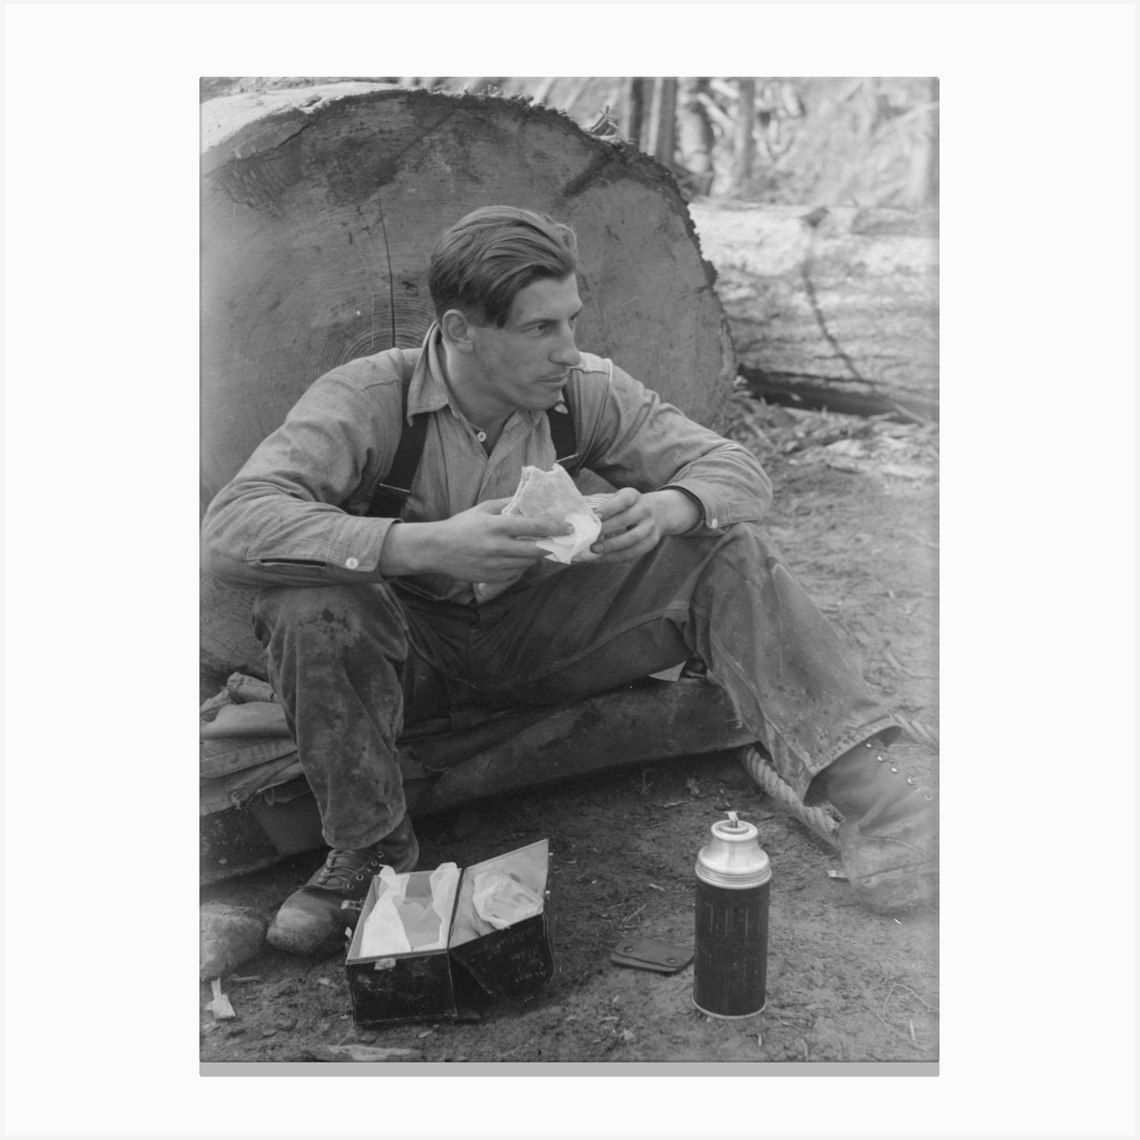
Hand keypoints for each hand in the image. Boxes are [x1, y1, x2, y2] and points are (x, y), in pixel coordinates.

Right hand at [383, 498, 573, 582]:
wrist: (437, 549)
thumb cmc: (461, 526)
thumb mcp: (483, 508)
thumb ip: (506, 504)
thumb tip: (528, 498)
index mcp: (496, 527)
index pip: (534, 527)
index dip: (555, 527)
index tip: (569, 527)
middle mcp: (498, 548)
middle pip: (537, 550)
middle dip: (552, 545)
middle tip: (561, 541)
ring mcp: (496, 566)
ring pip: (528, 563)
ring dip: (535, 555)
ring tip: (536, 546)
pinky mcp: (493, 578)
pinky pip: (516, 573)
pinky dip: (521, 565)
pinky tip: (517, 557)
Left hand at [589, 488, 699, 562]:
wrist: (657, 513)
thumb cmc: (626, 507)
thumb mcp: (615, 499)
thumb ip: (597, 503)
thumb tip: (574, 510)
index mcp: (633, 496)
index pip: (622, 500)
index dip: (608, 509)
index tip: (595, 517)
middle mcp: (644, 509)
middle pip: (625, 520)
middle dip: (606, 530)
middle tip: (589, 538)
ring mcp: (650, 526)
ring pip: (632, 539)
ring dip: (612, 546)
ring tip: (594, 550)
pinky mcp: (652, 542)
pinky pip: (634, 552)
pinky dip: (617, 557)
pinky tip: (602, 558)